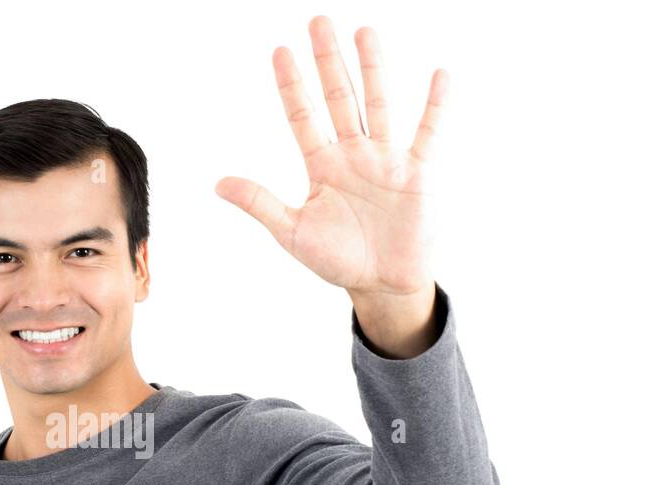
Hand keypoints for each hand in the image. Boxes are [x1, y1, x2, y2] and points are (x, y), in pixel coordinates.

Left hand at [215, 16, 445, 300]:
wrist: (381, 285)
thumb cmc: (338, 260)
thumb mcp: (292, 232)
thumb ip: (260, 203)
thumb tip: (218, 183)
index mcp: (322, 167)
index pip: (303, 117)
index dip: (292, 87)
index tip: (280, 51)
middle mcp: (353, 155)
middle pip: (339, 99)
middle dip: (328, 63)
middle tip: (318, 22)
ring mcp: (385, 161)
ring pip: (377, 106)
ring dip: (371, 70)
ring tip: (363, 33)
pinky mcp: (416, 174)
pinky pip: (427, 134)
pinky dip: (435, 107)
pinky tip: (439, 76)